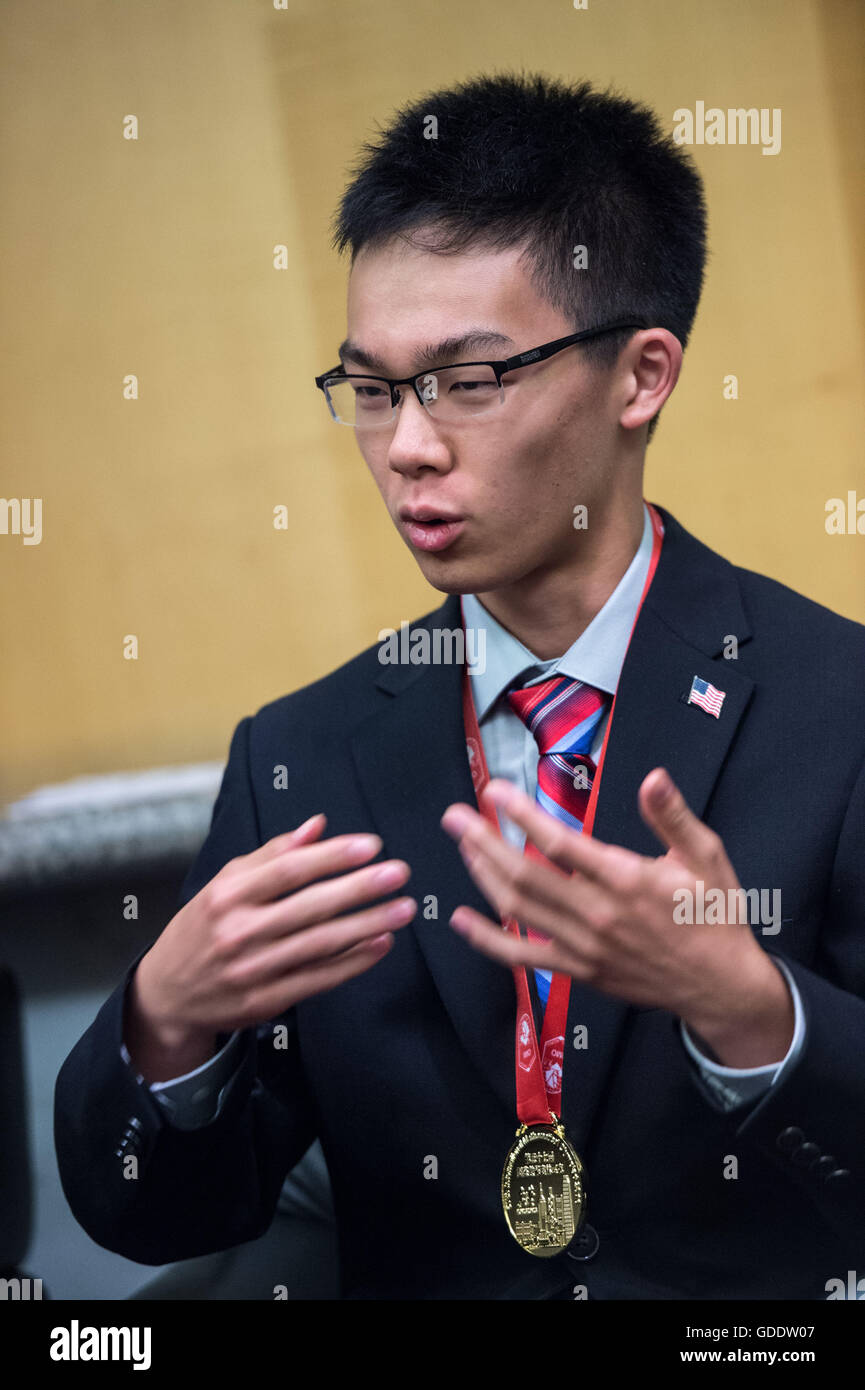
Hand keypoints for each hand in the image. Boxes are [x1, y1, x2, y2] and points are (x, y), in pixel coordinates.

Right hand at [125, 814, 414, 1080]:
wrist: (167, 994)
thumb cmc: (202, 928)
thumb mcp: (224, 884)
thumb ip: (271, 855)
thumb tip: (317, 826)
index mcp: (227, 896)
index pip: (288, 871)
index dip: (332, 857)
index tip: (371, 845)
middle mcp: (238, 932)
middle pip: (309, 907)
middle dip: (359, 888)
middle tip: (399, 873)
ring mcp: (253, 971)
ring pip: (320, 945)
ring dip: (367, 925)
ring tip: (402, 908)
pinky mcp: (266, 1002)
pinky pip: (318, 979)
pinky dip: (353, 962)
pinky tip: (381, 944)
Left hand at [441, 769, 793, 1067]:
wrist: (721, 986)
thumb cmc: (714, 914)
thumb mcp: (706, 856)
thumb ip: (673, 816)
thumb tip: (653, 778)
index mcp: (626, 879)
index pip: (559, 843)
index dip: (521, 814)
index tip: (494, 790)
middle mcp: (597, 913)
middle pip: (525, 874)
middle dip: (484, 841)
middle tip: (455, 815)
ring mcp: (584, 946)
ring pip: (518, 910)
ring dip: (483, 876)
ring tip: (463, 846)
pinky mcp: (579, 971)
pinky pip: (524, 957)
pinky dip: (488, 939)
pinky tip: (462, 920)